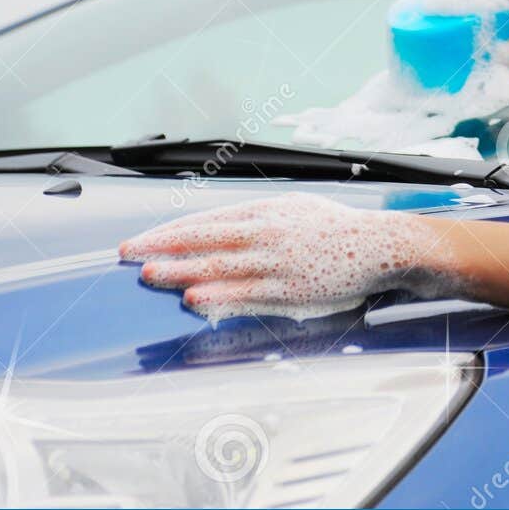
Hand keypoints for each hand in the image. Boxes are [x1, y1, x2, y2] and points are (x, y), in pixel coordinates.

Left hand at [117, 192, 457, 324]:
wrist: (381, 247)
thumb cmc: (337, 230)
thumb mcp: (294, 210)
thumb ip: (256, 221)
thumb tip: (216, 231)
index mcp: (267, 211)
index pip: (206, 221)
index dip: (169, 230)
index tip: (140, 239)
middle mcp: (268, 234)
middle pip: (205, 241)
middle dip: (162, 247)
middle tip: (127, 255)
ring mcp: (278, 263)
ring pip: (220, 267)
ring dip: (181, 271)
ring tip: (150, 274)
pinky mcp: (291, 291)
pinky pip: (246, 294)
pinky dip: (218, 296)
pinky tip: (193, 299)